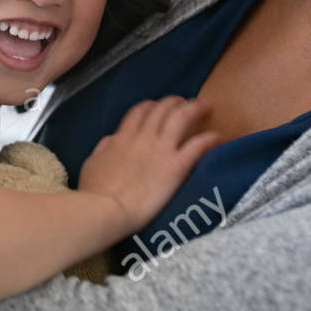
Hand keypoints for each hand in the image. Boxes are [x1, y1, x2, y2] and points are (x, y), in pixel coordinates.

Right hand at [76, 96, 221, 234]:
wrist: (107, 208)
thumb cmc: (95, 190)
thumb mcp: (93, 162)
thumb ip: (106, 147)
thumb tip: (114, 139)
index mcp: (122, 137)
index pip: (140, 111)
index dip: (152, 105)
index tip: (159, 106)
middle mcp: (143, 137)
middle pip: (163, 109)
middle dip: (175, 102)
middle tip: (184, 102)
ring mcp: (161, 150)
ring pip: (181, 118)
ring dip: (194, 108)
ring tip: (205, 106)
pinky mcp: (176, 166)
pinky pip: (198, 145)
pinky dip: (209, 138)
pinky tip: (217, 136)